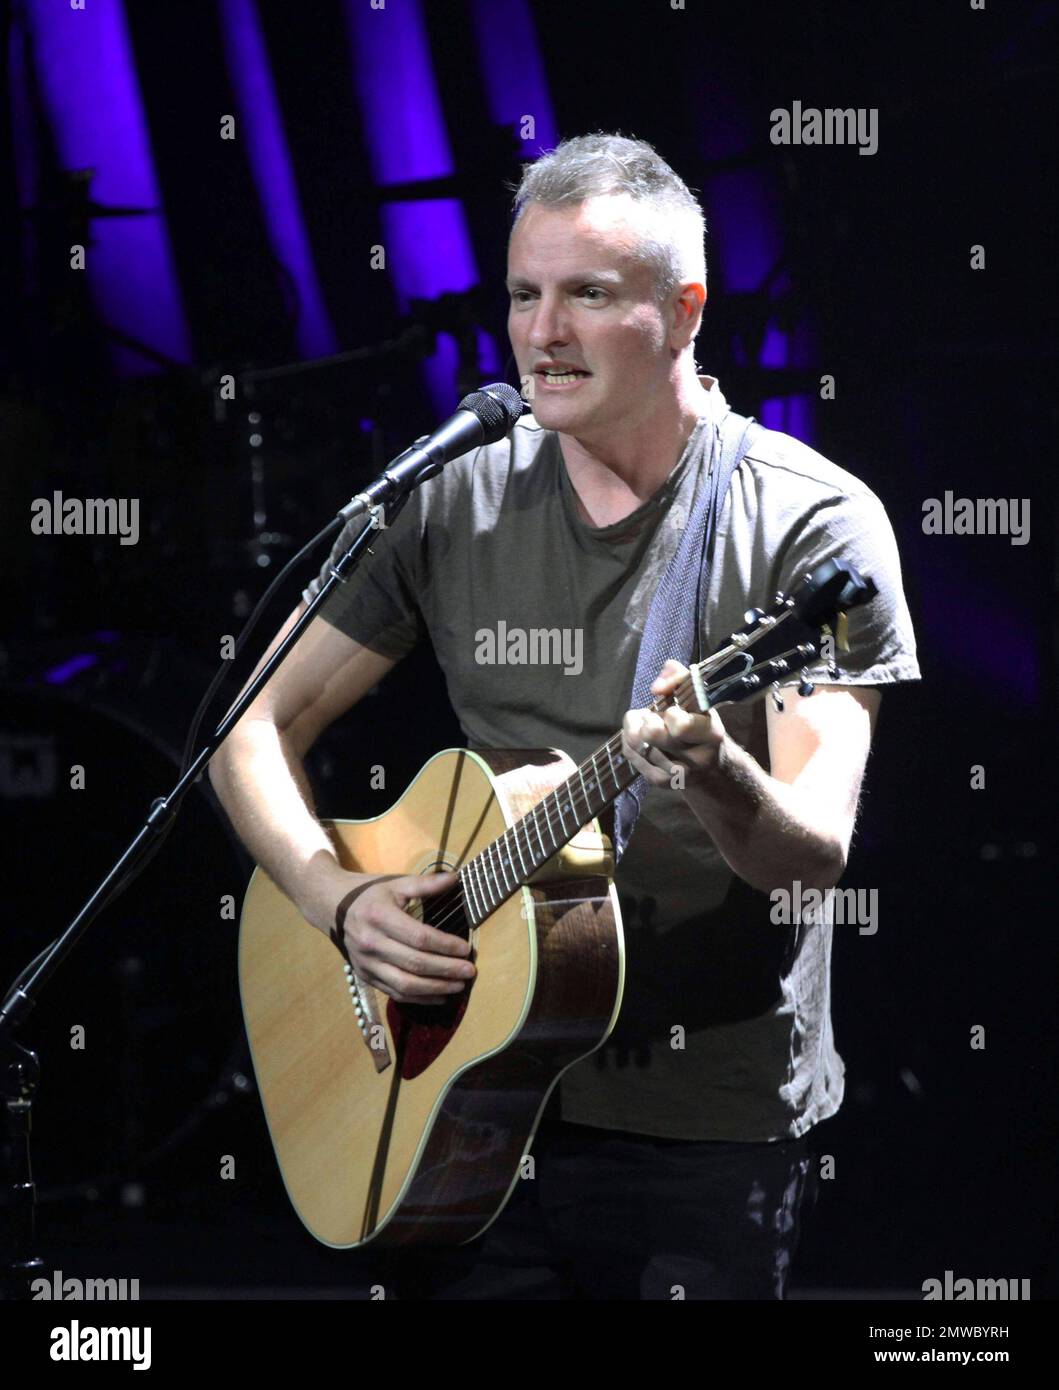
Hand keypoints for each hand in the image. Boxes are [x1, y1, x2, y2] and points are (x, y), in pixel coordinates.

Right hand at [310, 866, 475, 1004]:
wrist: (332, 907)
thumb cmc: (370, 893)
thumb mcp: (396, 883)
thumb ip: (426, 884)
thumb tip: (457, 878)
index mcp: (380, 917)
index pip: (419, 938)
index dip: (445, 946)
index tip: (466, 949)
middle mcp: (371, 943)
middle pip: (415, 964)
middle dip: (446, 970)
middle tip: (470, 971)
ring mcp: (366, 963)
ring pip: (405, 984)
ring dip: (435, 989)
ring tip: (458, 986)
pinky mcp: (365, 976)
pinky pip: (394, 993)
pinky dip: (419, 999)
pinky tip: (439, 997)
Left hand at [621, 659, 727, 790]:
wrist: (711, 765)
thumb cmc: (700, 721)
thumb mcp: (698, 696)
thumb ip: (679, 677)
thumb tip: (656, 687)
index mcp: (711, 734)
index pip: (680, 726)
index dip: (670, 713)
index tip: (673, 711)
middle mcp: (696, 758)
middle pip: (652, 734)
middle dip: (648, 720)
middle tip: (654, 718)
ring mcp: (678, 774)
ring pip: (637, 744)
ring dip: (636, 729)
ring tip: (648, 725)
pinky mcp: (660, 782)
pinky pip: (631, 754)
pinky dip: (631, 741)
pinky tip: (642, 738)